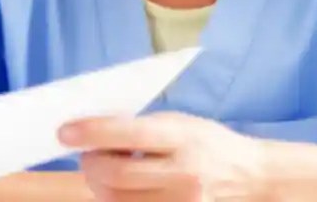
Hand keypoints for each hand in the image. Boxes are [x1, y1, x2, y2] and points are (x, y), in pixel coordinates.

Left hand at [58, 112, 268, 200]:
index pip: (127, 134)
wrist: (253, 177)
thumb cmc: (207, 143)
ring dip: (99, 185)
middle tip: (85, 155)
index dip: (90, 133)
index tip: (64, 132)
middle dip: (89, 164)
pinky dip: (117, 201)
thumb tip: (88, 133)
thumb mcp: (178, 123)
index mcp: (182, 138)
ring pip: (118, 201)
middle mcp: (184, 174)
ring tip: (103, 171)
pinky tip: (121, 189)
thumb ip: (138, 128)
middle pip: (116, 176)